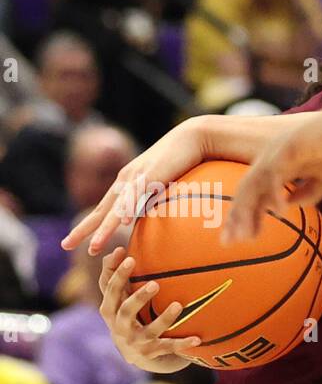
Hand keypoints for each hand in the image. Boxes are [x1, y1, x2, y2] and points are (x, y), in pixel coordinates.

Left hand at [63, 115, 238, 255]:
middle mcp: (126, 180)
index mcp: (126, 183)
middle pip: (102, 210)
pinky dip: (130, 208)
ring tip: (95, 246)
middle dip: (83, 229)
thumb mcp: (160, 184)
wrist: (193, 137)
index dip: (89, 226)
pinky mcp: (153, 174)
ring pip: (117, 207)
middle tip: (66, 246)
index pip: (103, 209)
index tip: (74, 242)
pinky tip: (125, 222)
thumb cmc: (180, 161)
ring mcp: (138, 177)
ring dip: (105, 228)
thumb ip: (151, 200)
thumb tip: (146, 218)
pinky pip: (139, 194)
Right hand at [98, 248, 201, 372]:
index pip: (108, 289)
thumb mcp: (120, 299)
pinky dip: (182, 344)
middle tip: (155, 284)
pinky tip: (197, 339)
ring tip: (178, 305)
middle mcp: (119, 326)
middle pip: (126, 310)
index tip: (128, 256)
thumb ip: (118, 276)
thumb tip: (117, 249)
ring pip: (150, 330)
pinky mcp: (150, 353)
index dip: (116, 273)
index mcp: (110, 309)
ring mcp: (135, 341)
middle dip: (139, 297)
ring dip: (164, 318)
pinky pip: (168, 347)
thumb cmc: (128, 316)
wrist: (135, 355)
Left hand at [225, 97, 321, 242]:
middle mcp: (276, 156)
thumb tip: (289, 206)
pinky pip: (277, 172)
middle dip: (237, 217)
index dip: (246, 216)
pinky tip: (278, 212)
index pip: (255, 193)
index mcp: (282, 164)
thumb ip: (307, 192)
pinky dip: (275, 193)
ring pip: (255, 181)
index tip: (242, 239)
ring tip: (245, 234)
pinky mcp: (294, 145)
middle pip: (247, 189)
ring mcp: (282, 149)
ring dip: (247, 209)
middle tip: (230, 242)